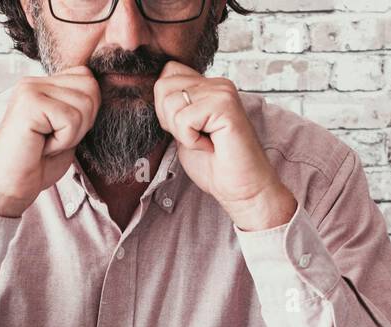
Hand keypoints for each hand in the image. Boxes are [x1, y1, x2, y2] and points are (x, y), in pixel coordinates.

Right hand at [0, 67, 100, 218]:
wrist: (10, 188)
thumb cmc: (37, 164)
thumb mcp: (67, 131)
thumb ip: (80, 108)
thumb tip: (101, 90)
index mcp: (42, 85)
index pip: (87, 77)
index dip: (87, 111)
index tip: (61, 132)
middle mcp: (34, 82)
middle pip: (90, 86)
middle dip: (83, 122)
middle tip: (55, 139)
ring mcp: (30, 90)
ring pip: (84, 104)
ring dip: (71, 134)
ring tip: (47, 143)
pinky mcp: (30, 104)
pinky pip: (71, 119)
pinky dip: (63, 141)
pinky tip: (42, 147)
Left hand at [153, 62, 296, 231]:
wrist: (241, 188)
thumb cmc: (215, 166)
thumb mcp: (184, 131)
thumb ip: (172, 109)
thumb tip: (149, 96)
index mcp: (208, 86)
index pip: (167, 74)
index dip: (165, 106)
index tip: (186, 129)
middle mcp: (217, 84)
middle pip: (163, 86)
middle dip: (170, 120)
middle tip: (196, 137)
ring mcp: (222, 92)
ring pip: (171, 102)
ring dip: (182, 132)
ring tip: (204, 142)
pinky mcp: (224, 106)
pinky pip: (184, 119)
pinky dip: (191, 140)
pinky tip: (210, 146)